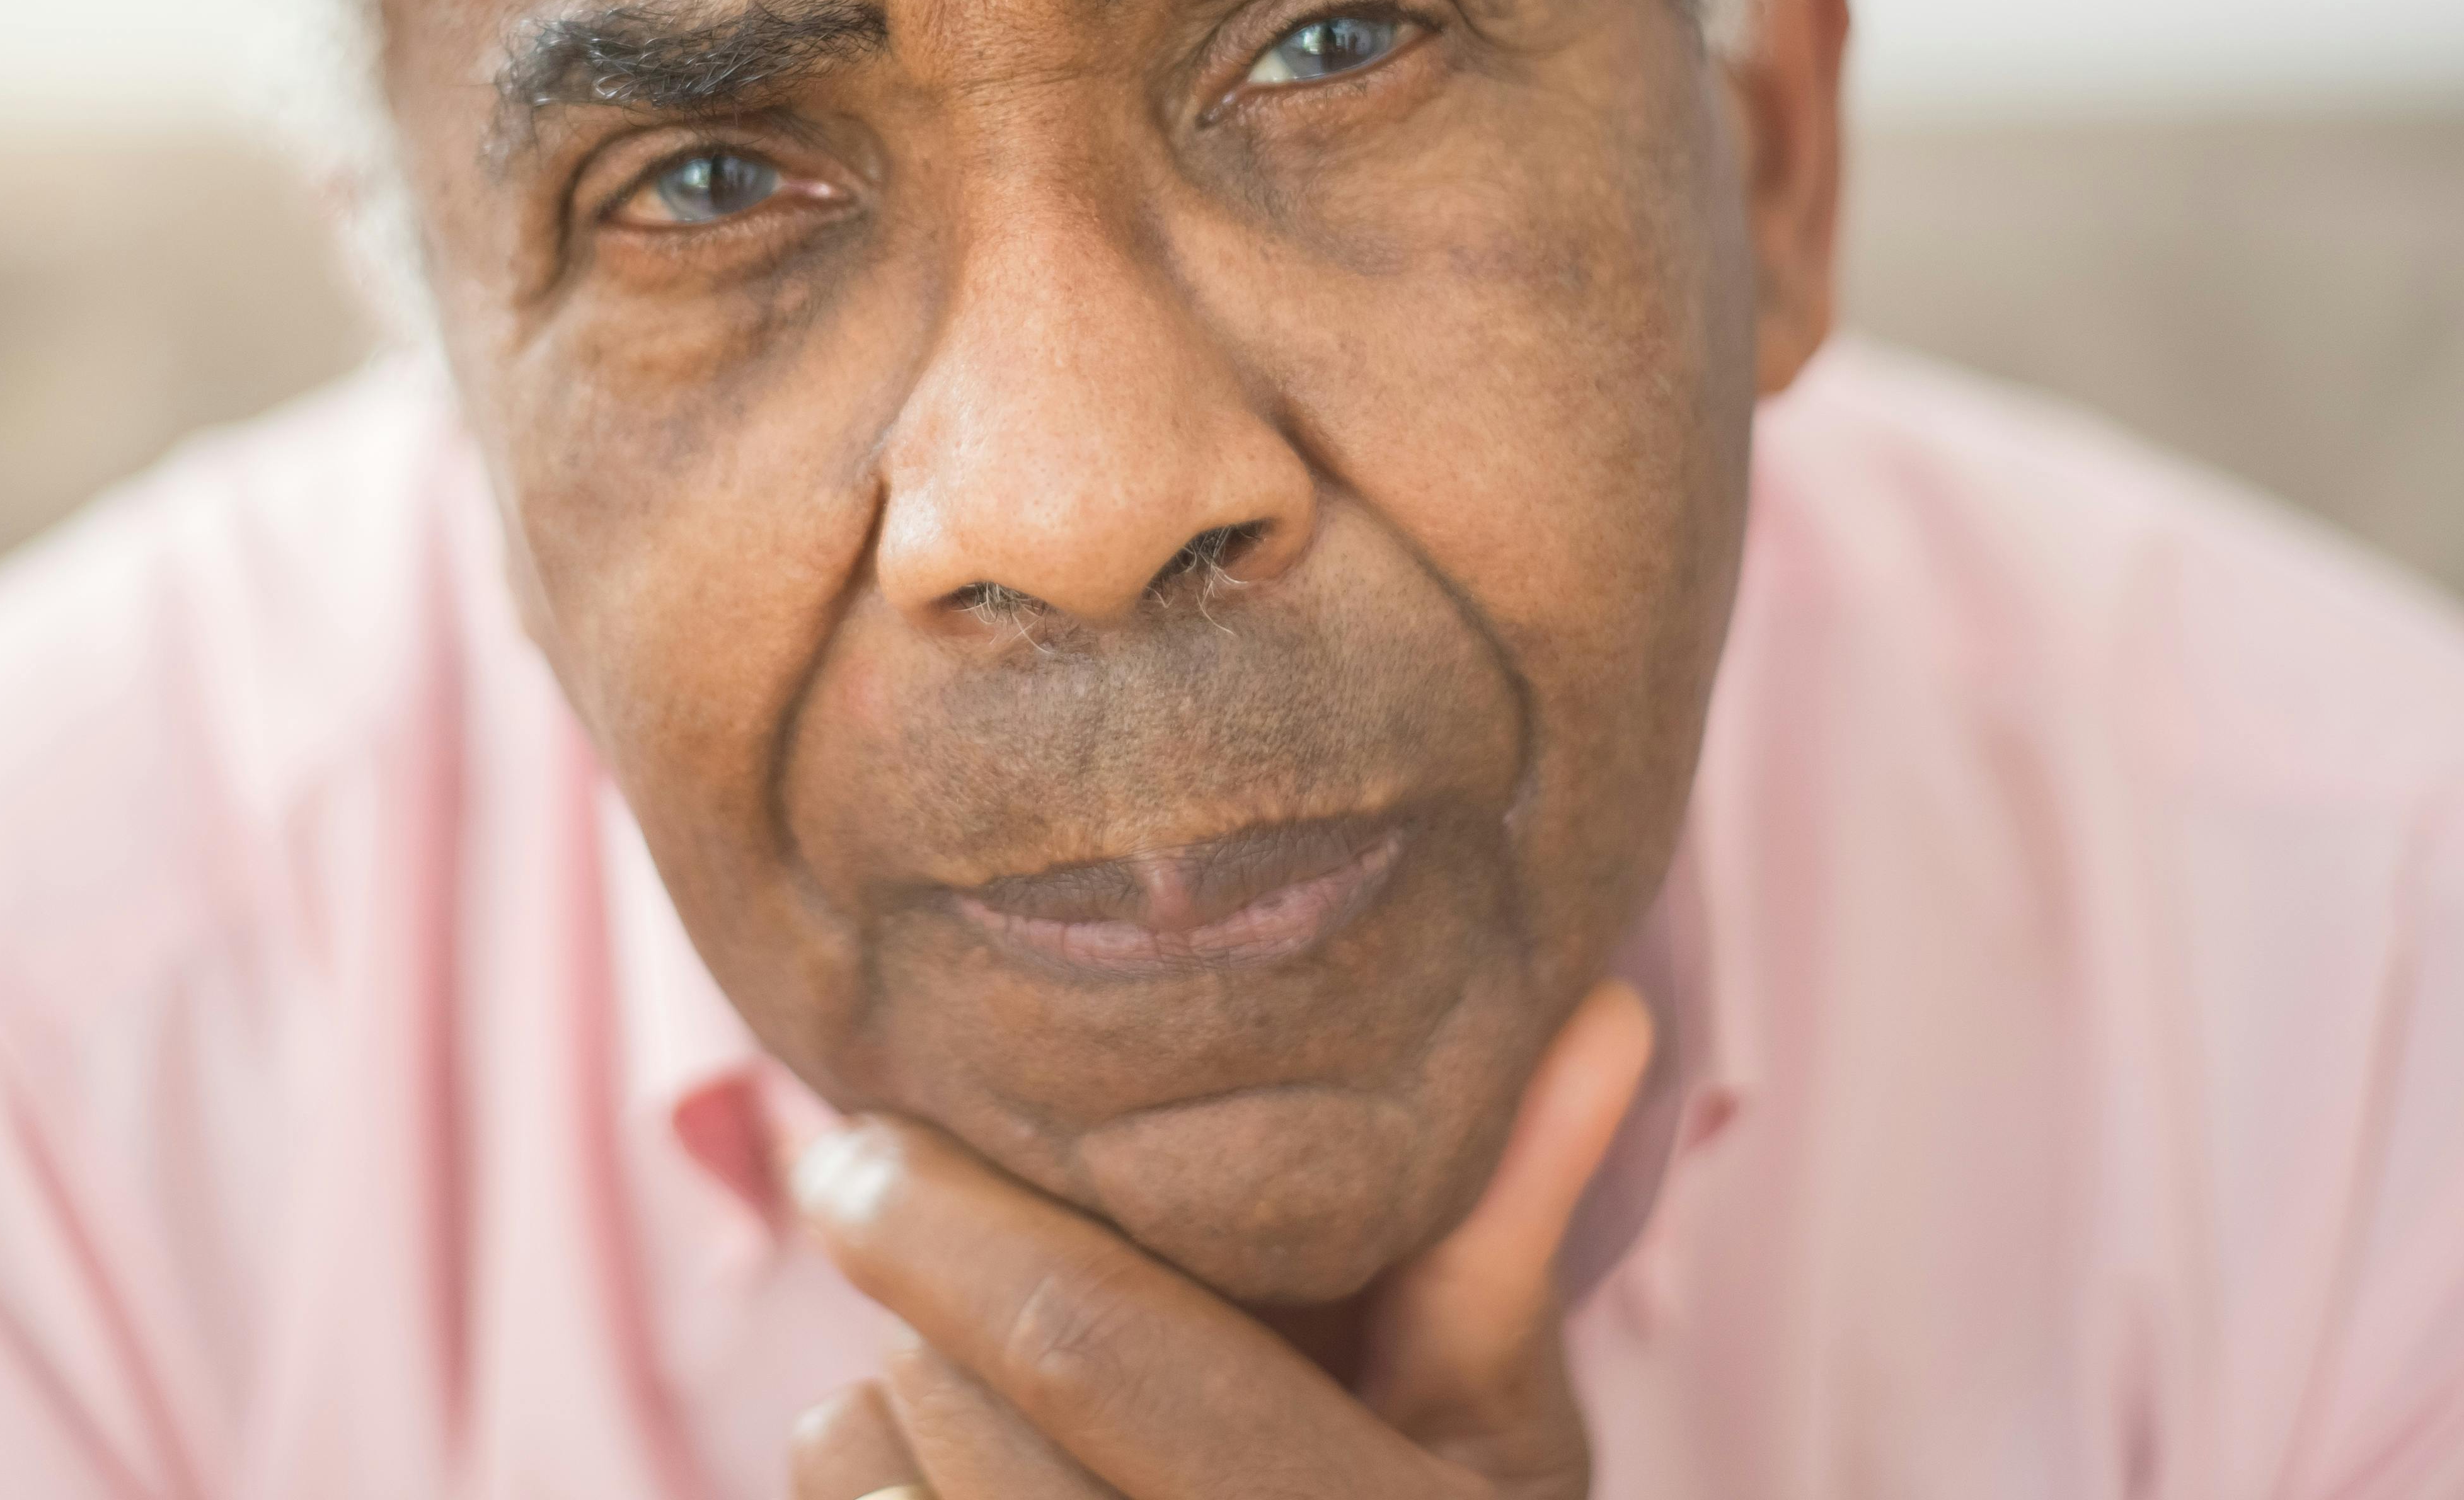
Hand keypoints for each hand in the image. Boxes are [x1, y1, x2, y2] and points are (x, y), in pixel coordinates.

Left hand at [785, 980, 1656, 1499]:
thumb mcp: (1494, 1413)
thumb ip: (1504, 1222)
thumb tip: (1608, 1010)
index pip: (1100, 1350)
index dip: (957, 1229)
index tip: (855, 1132)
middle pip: (963, 1403)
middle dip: (939, 1300)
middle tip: (946, 1232)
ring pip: (876, 1478)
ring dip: (889, 1399)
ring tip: (976, 1375)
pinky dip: (869, 1479)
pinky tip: (953, 1470)